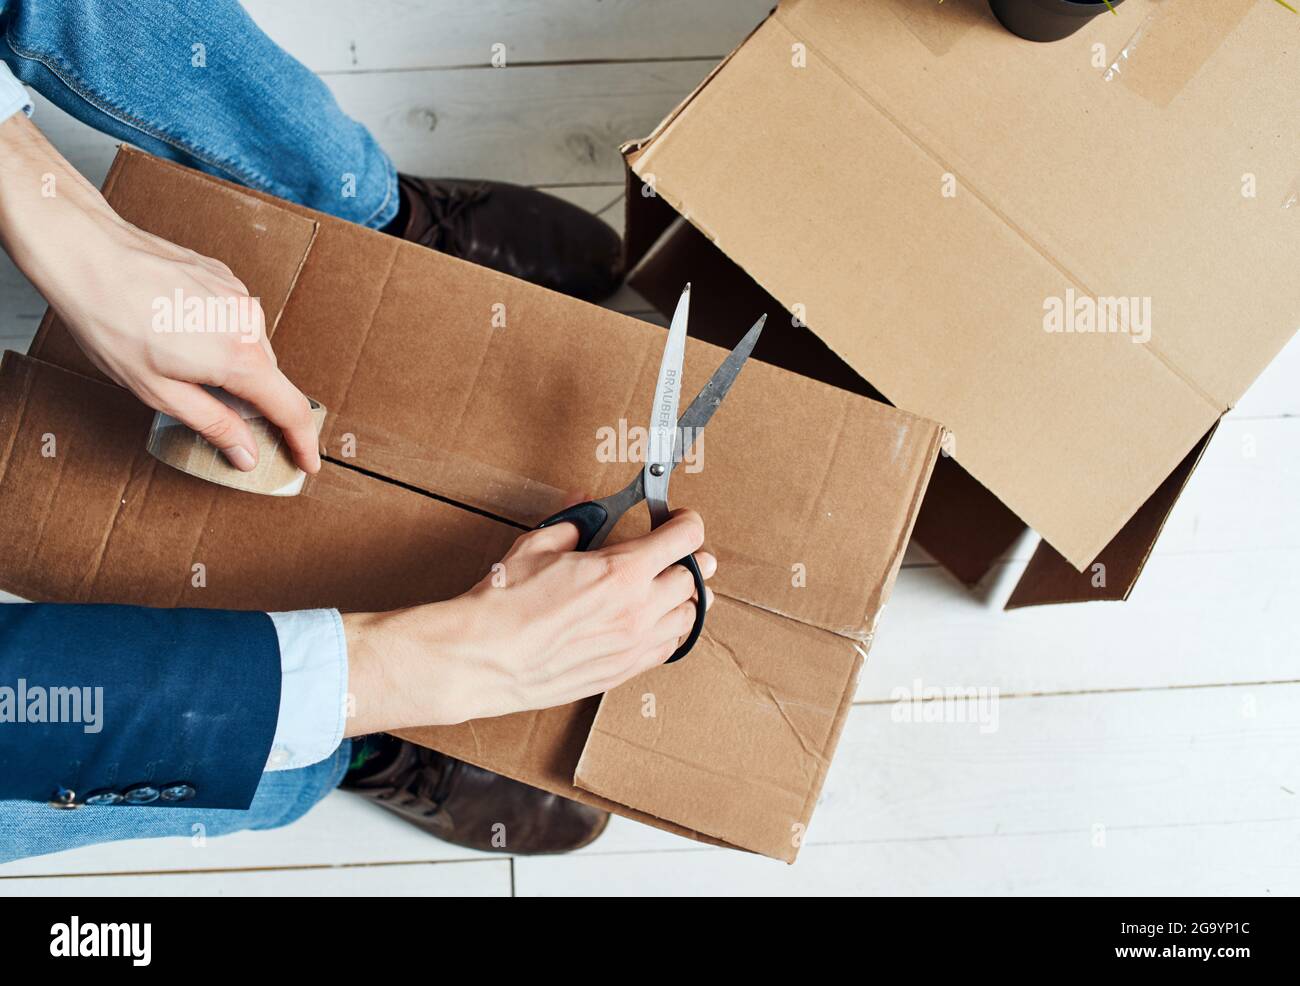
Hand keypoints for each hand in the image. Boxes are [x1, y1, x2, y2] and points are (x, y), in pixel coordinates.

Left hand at [0, 114, 319, 472]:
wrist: (87, 253)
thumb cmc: (111, 321)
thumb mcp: (158, 391)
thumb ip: (212, 424)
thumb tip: (246, 452)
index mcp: (239, 358)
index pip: (291, 410)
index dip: (303, 442)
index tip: (307, 462)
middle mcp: (249, 323)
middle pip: (270, 379)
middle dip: (256, 406)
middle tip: (228, 425)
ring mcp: (238, 295)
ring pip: (251, 348)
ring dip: (232, 368)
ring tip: (182, 368)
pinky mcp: (223, 277)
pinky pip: (235, 320)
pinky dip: (220, 337)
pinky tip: (180, 336)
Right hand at [343, 509, 715, 732]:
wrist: (482, 658)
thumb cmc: (504, 605)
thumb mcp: (537, 546)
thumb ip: (572, 525)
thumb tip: (584, 509)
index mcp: (622, 571)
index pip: (685, 539)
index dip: (687, 523)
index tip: (680, 521)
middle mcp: (638, 609)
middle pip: (694, 579)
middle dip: (690, 560)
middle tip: (677, 553)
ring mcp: (633, 645)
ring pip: (689, 617)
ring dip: (685, 598)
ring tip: (670, 586)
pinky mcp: (622, 672)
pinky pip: (667, 648)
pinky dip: (670, 631)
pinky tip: (654, 621)